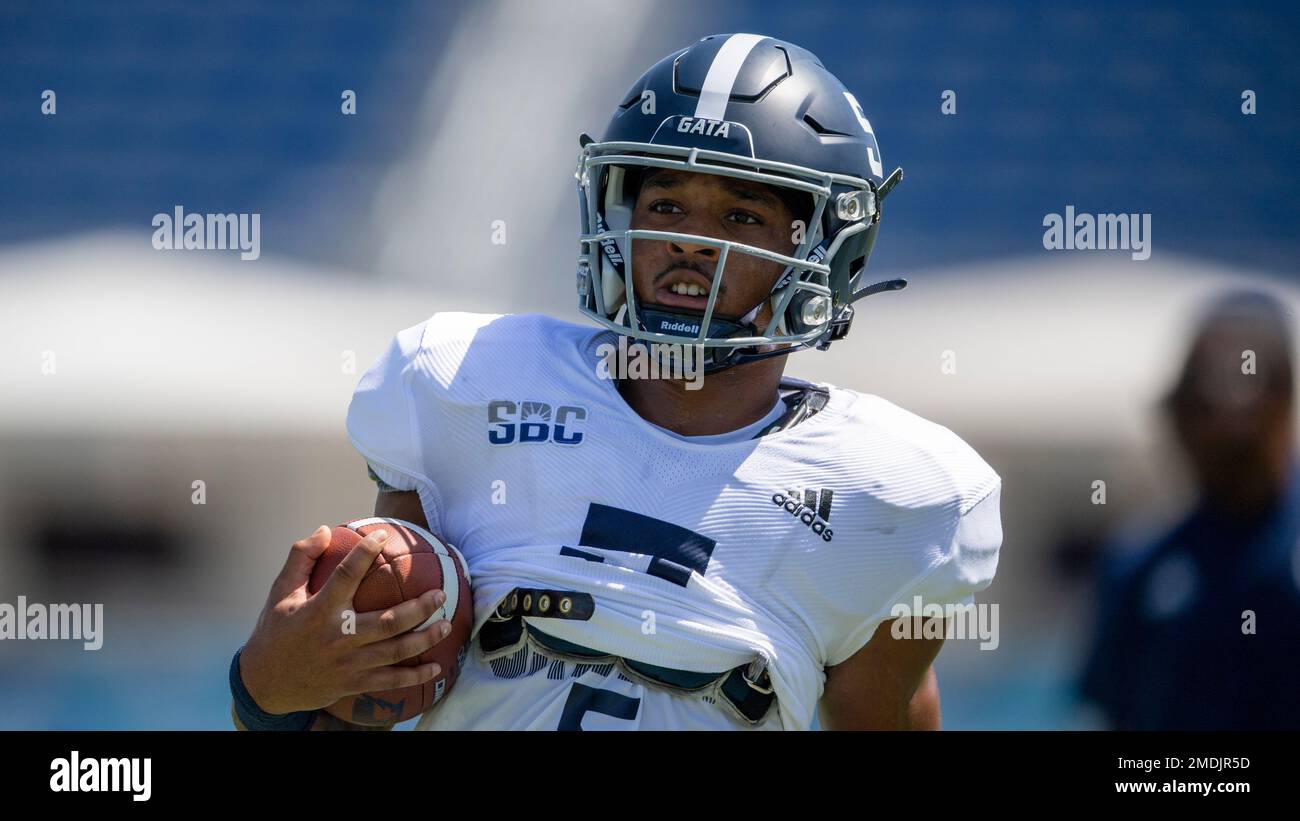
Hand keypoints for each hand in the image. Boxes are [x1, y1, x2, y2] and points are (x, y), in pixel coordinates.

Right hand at [238, 525, 453, 714]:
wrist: (263, 684)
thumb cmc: (275, 632)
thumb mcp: (280, 593)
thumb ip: (301, 558)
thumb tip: (324, 529)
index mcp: (318, 611)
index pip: (346, 576)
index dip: (365, 553)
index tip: (382, 537)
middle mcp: (337, 638)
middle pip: (387, 622)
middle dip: (419, 608)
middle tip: (440, 594)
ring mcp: (347, 664)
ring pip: (395, 652)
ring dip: (424, 638)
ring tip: (446, 624)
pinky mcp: (353, 684)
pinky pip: (390, 681)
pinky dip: (415, 675)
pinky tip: (436, 666)